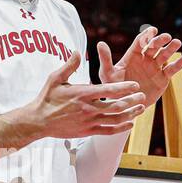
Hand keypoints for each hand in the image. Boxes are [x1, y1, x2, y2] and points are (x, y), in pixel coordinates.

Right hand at [20, 52, 146, 139]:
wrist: (38, 121)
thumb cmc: (47, 98)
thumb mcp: (55, 78)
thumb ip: (69, 65)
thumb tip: (78, 51)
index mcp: (82, 93)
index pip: (108, 90)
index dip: (124, 88)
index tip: (135, 85)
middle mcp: (88, 108)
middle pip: (116, 105)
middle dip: (132, 101)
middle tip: (143, 96)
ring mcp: (88, 122)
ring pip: (115, 119)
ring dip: (130, 114)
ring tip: (141, 109)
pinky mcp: (87, 131)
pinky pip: (108, 131)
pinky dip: (121, 128)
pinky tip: (130, 123)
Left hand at [97, 26, 181, 107]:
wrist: (124, 106)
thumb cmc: (113, 89)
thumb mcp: (107, 74)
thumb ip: (106, 59)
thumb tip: (100, 43)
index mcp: (133, 55)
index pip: (141, 41)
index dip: (147, 35)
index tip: (152, 31)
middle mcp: (145, 59)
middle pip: (154, 46)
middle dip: (160, 40)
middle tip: (166, 37)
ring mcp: (155, 68)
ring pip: (164, 55)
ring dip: (171, 48)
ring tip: (177, 43)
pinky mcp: (163, 78)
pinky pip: (172, 69)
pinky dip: (179, 64)